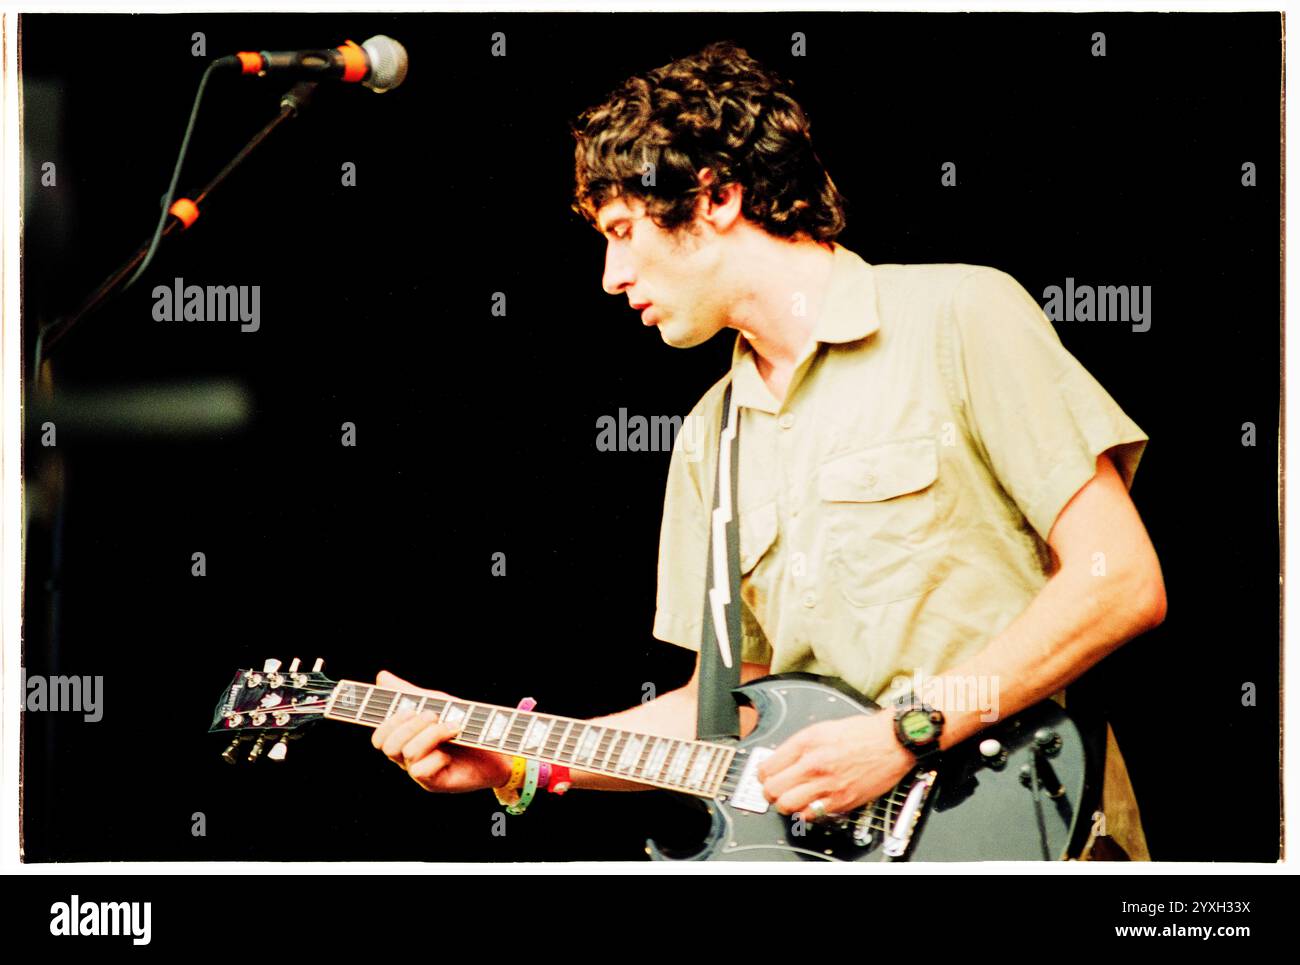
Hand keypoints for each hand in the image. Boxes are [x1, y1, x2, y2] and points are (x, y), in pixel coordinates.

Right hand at [370, 671, 512, 792]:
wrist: (499, 745)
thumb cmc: (466, 723)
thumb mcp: (438, 703)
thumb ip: (409, 694)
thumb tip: (381, 677)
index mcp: (405, 739)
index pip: (379, 736)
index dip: (388, 722)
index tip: (410, 709)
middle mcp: (408, 757)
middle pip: (387, 745)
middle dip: (410, 725)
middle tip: (434, 715)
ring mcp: (419, 771)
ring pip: (407, 752)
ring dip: (431, 734)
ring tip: (453, 727)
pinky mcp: (433, 783)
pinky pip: (420, 770)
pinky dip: (437, 756)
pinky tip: (452, 753)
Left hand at [757, 711, 915, 821]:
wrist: (892, 742)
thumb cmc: (863, 733)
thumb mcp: (823, 728)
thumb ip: (800, 745)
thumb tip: (781, 760)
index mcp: (807, 742)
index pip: (767, 767)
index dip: (763, 774)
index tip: (766, 776)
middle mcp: (814, 764)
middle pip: (772, 789)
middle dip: (769, 791)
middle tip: (774, 790)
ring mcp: (827, 784)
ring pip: (787, 805)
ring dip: (785, 804)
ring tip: (790, 799)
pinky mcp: (841, 801)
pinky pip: (811, 815)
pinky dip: (806, 812)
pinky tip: (810, 804)